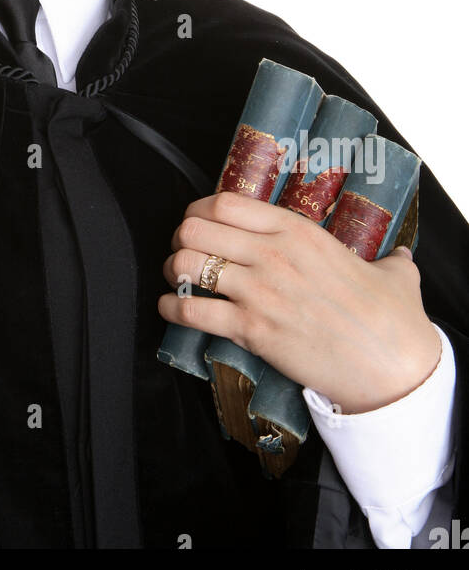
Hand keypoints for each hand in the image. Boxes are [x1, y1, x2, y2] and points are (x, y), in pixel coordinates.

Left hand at [158, 191, 441, 412]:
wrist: (391, 367)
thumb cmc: (392, 318)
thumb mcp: (393, 272)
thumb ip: (389, 258)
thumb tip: (399, 256)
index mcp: (297, 230)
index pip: (226, 202)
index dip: (201, 209)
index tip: (198, 220)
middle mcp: (271, 254)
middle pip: (195, 228)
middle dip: (182, 239)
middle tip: (185, 250)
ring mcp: (258, 292)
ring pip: (186, 264)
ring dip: (175, 270)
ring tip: (178, 278)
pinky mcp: (251, 330)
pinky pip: (192, 311)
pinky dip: (173, 308)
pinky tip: (170, 307)